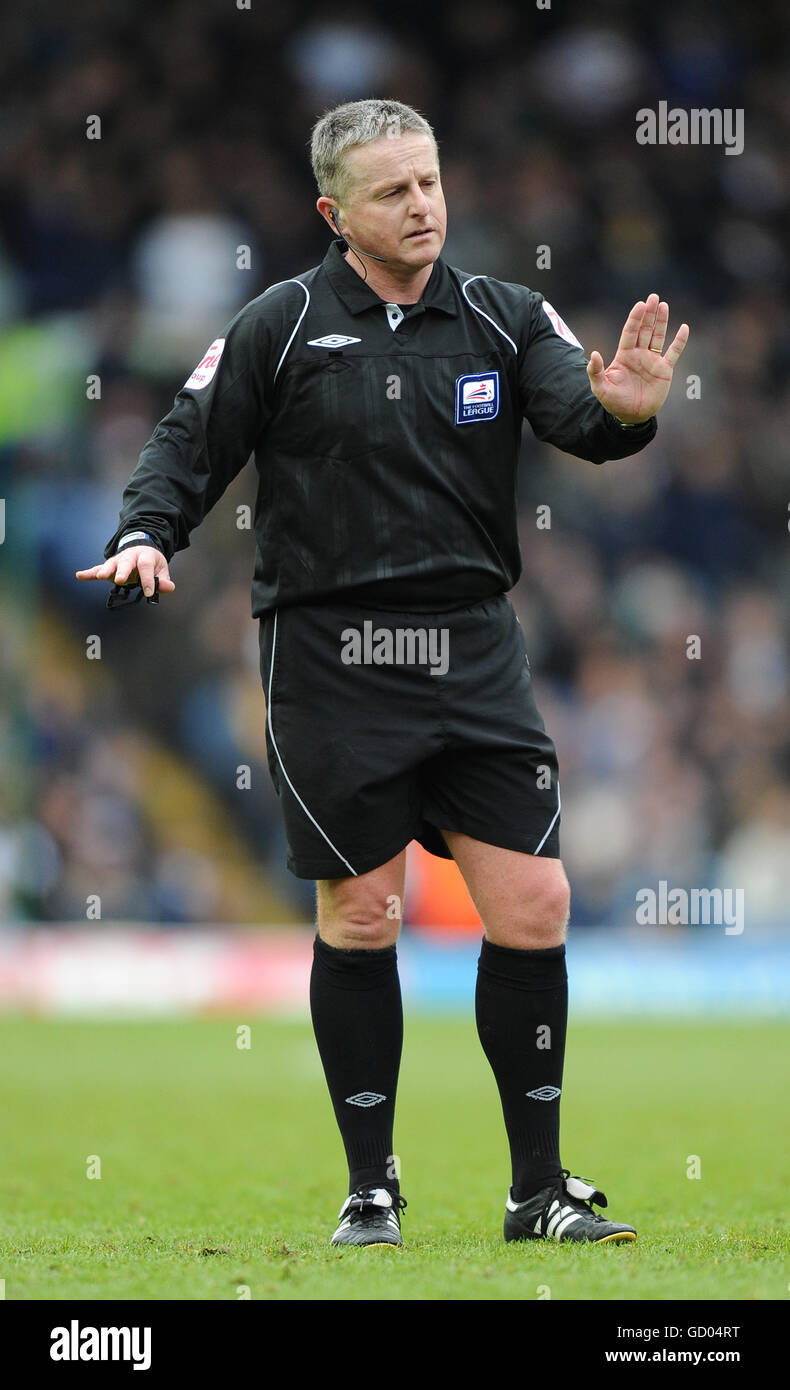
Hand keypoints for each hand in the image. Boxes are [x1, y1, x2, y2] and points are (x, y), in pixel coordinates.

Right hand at [75, 545, 175, 597]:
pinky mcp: (110, 566)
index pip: (146, 566)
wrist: (141, 548)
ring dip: (105, 570)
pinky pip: (98, 569)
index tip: (149, 593)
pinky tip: (80, 575)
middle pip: (126, 562)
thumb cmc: (151, 561)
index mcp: (145, 556)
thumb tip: (169, 587)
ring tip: (99, 576)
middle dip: (123, 571)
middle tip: (121, 580)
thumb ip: (163, 579)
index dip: (148, 580)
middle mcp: (130, 556)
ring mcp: (118, 560)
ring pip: (111, 564)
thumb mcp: (161, 569)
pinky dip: (89, 573)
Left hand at [586, 293, 689, 423]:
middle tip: (653, 297)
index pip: (630, 332)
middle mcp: (639, 355)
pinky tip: (684, 327)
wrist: (631, 416)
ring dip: (661, 321)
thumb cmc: (614, 402)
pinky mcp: (664, 370)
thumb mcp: (601, 387)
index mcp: (624, 355)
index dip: (635, 319)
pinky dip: (680, 341)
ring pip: (658, 336)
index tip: (640, 305)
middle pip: (645, 330)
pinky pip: (674, 352)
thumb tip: (594, 354)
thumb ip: (596, 371)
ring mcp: (652, 361)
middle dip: (649, 314)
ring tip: (663, 305)